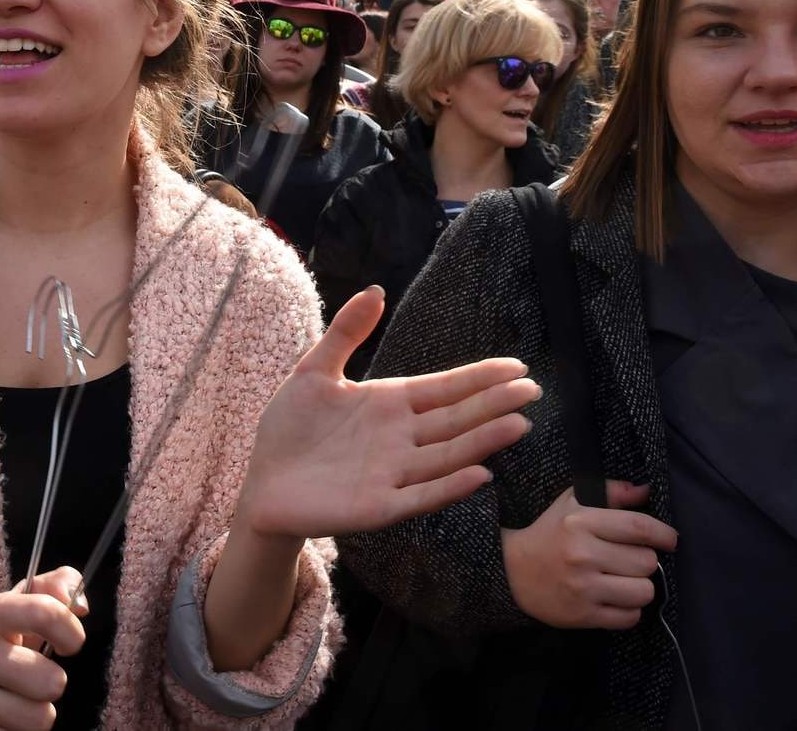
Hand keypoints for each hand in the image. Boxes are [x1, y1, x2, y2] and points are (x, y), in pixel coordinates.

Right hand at [0, 566, 86, 729]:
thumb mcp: (17, 607)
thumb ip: (56, 586)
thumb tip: (79, 604)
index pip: (45, 612)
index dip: (71, 632)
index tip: (69, 643)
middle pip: (51, 681)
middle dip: (52, 683)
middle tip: (33, 678)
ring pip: (40, 719)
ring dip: (36, 714)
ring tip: (17, 701)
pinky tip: (1, 719)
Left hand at [235, 287, 538, 542]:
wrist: (264, 483)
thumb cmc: (290, 429)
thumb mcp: (314, 372)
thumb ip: (346, 333)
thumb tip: (376, 289)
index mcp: (390, 404)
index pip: (445, 388)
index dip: (479, 378)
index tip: (517, 366)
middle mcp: (401, 438)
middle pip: (455, 419)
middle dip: (493, 405)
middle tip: (533, 390)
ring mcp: (393, 473)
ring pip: (447, 455)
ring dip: (482, 442)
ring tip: (518, 424)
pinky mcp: (378, 506)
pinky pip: (420, 495)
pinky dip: (449, 486)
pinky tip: (479, 475)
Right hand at [501, 481, 676, 629]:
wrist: (510, 572)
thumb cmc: (548, 534)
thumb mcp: (572, 503)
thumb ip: (611, 493)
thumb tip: (645, 490)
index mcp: (580, 522)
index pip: (639, 528)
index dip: (663, 535)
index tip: (668, 540)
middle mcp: (582, 555)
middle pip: (646, 562)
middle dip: (644, 561)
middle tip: (630, 560)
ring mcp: (583, 588)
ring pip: (643, 592)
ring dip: (640, 587)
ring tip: (624, 581)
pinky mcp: (582, 615)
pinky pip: (629, 617)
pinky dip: (628, 610)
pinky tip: (614, 599)